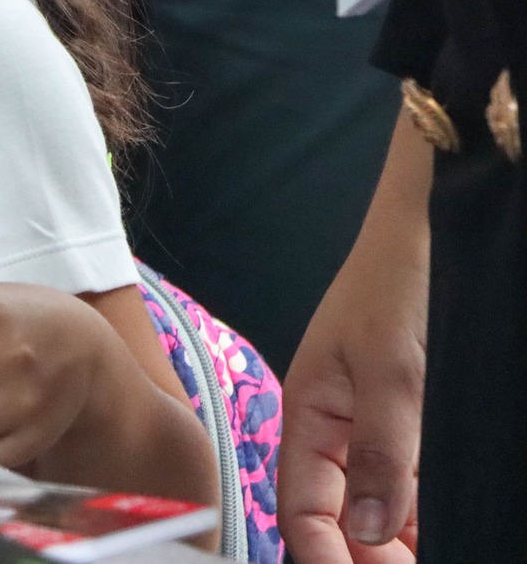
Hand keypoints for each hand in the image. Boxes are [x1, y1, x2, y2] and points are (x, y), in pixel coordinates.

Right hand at [278, 121, 430, 563]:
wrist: (437, 222)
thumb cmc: (403, 285)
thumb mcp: (395, 374)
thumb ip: (378, 456)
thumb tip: (358, 534)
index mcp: (311, 415)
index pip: (301, 509)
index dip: (325, 557)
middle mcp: (338, 428)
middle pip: (339, 518)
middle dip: (367, 557)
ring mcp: (378, 425)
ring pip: (379, 507)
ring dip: (397, 542)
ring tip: (433, 559)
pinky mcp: (415, 418)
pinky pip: (412, 485)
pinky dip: (424, 516)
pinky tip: (449, 530)